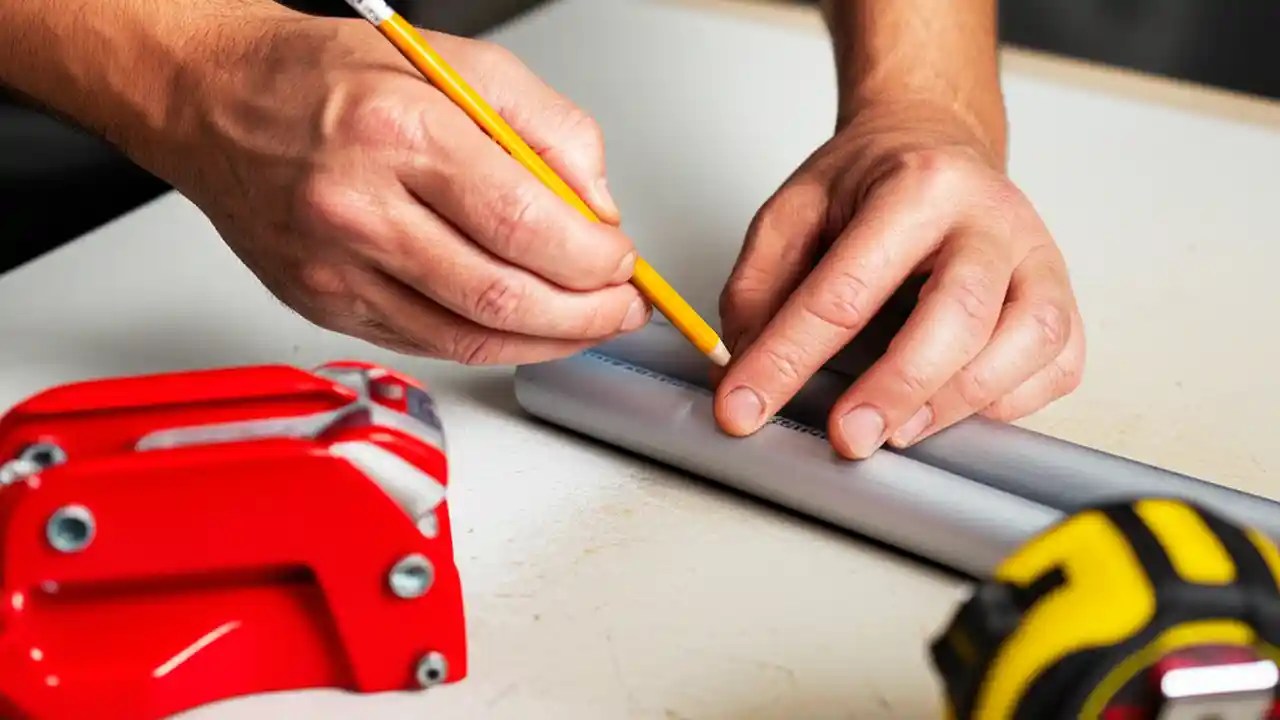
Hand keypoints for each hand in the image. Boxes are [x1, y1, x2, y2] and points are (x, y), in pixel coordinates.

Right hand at [148, 8, 646, 363]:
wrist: (213, 99)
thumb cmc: (324, 77)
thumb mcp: (455, 63)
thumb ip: (546, 128)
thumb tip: (596, 206)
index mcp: (398, 132)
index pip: (525, 224)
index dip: (594, 259)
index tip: (622, 260)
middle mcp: (359, 207)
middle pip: (502, 297)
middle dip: (585, 314)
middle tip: (621, 305)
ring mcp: (334, 269)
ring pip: (467, 339)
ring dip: (548, 342)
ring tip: (587, 323)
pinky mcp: (323, 306)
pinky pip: (427, 345)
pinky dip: (489, 343)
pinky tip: (523, 327)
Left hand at [715, 101, 1084, 457]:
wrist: (937, 142)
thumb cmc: (870, 182)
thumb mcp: (792, 212)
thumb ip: (758, 288)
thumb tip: (746, 366)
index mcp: (916, 186)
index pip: (845, 289)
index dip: (787, 358)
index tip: (744, 407)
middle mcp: (991, 218)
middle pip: (957, 314)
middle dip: (897, 387)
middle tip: (847, 436)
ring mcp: (1038, 258)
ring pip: (1028, 341)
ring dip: (959, 401)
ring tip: (898, 431)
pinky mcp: (1063, 296)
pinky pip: (1058, 363)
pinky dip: (1010, 401)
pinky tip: (957, 409)